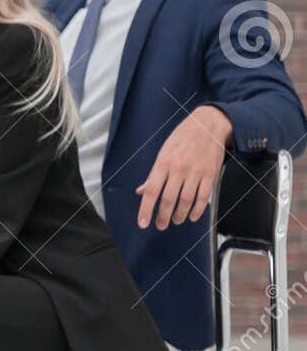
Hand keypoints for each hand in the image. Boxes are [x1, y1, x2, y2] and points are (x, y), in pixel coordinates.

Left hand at [136, 106, 230, 229]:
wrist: (208, 125)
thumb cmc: (182, 139)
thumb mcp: (163, 153)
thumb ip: (153, 175)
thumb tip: (141, 192)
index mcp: (163, 164)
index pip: (151, 191)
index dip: (145, 209)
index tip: (142, 223)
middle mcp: (178, 169)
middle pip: (168, 199)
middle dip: (163, 217)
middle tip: (161, 225)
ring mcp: (196, 172)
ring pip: (186, 201)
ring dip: (179, 215)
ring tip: (175, 221)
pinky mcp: (211, 174)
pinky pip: (204, 197)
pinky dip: (197, 210)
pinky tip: (191, 216)